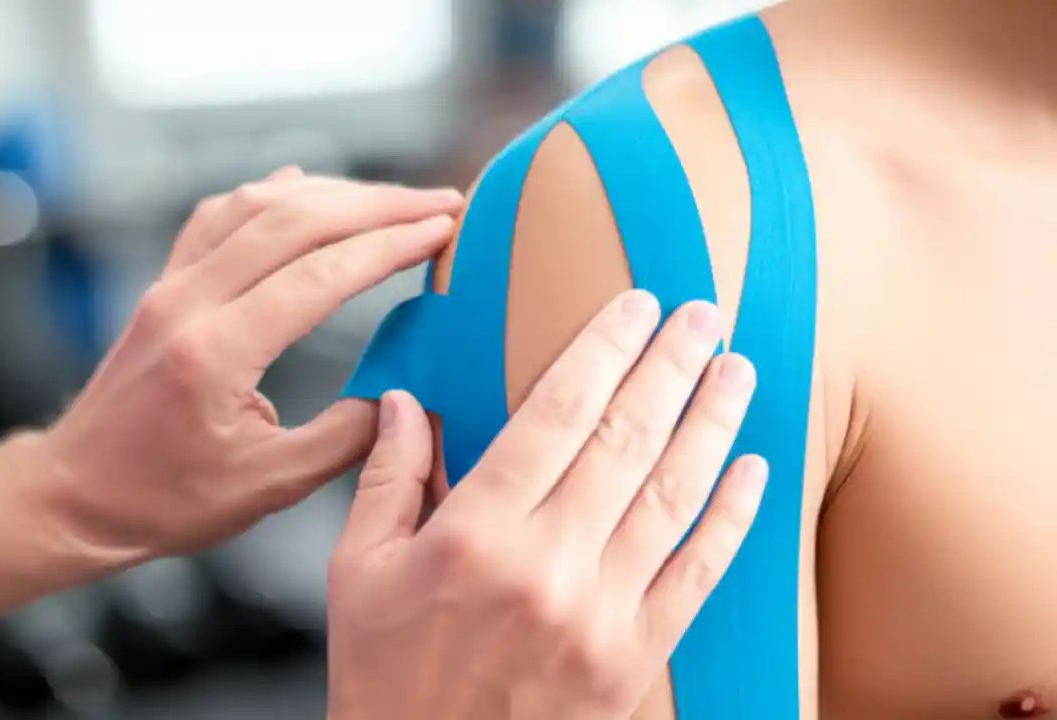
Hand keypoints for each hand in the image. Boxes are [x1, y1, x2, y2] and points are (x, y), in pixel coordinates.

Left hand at [39, 167, 463, 558]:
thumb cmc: (162, 501)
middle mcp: (189, 303)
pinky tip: (302, 187)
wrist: (76, 495)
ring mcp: (171, 287)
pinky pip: (219, 216)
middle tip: (440, 200)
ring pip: (257, 206)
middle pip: (295, 221)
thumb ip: (344, 440)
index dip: (391, 245)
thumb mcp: (268, 487)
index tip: (442, 228)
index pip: (321, 274)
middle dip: (378, 204)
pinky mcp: (164, 286)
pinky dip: (270, 194)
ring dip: (332, 193)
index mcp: (216, 352)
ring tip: (391, 197)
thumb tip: (402, 400)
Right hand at [326, 291, 766, 718]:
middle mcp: (545, 566)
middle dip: (669, 366)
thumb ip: (386, 478)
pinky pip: (696, 574)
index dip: (602, 349)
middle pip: (625, 441)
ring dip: (712, 425)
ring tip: (738, 371)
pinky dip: (730, 518)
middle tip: (702, 315)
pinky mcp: (634, 658)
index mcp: (473, 535)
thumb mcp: (356, 571)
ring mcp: (599, 614)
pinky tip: (753, 471)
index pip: (556, 414)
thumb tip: (403, 402)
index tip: (634, 306)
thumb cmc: (386, 677)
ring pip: (672, 497)